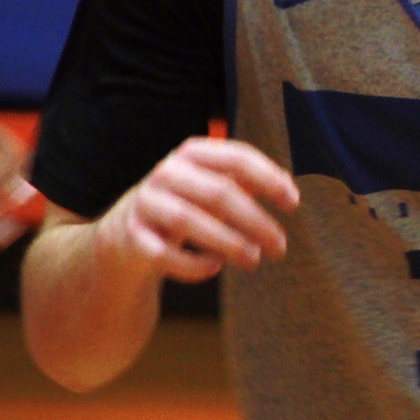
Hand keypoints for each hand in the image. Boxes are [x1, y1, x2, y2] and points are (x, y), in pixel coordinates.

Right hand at [94, 137, 299, 283]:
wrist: (126, 234)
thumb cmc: (185, 205)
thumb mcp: (213, 185)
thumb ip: (247, 182)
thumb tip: (288, 189)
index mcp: (193, 153)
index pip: (236, 158)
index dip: (269, 179)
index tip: (293, 203)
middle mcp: (166, 172)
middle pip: (218, 193)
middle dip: (255, 221)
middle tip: (279, 246)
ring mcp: (145, 203)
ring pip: (189, 221)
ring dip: (227, 242)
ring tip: (254, 260)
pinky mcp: (131, 237)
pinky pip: (163, 254)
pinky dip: (192, 263)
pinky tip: (214, 267)